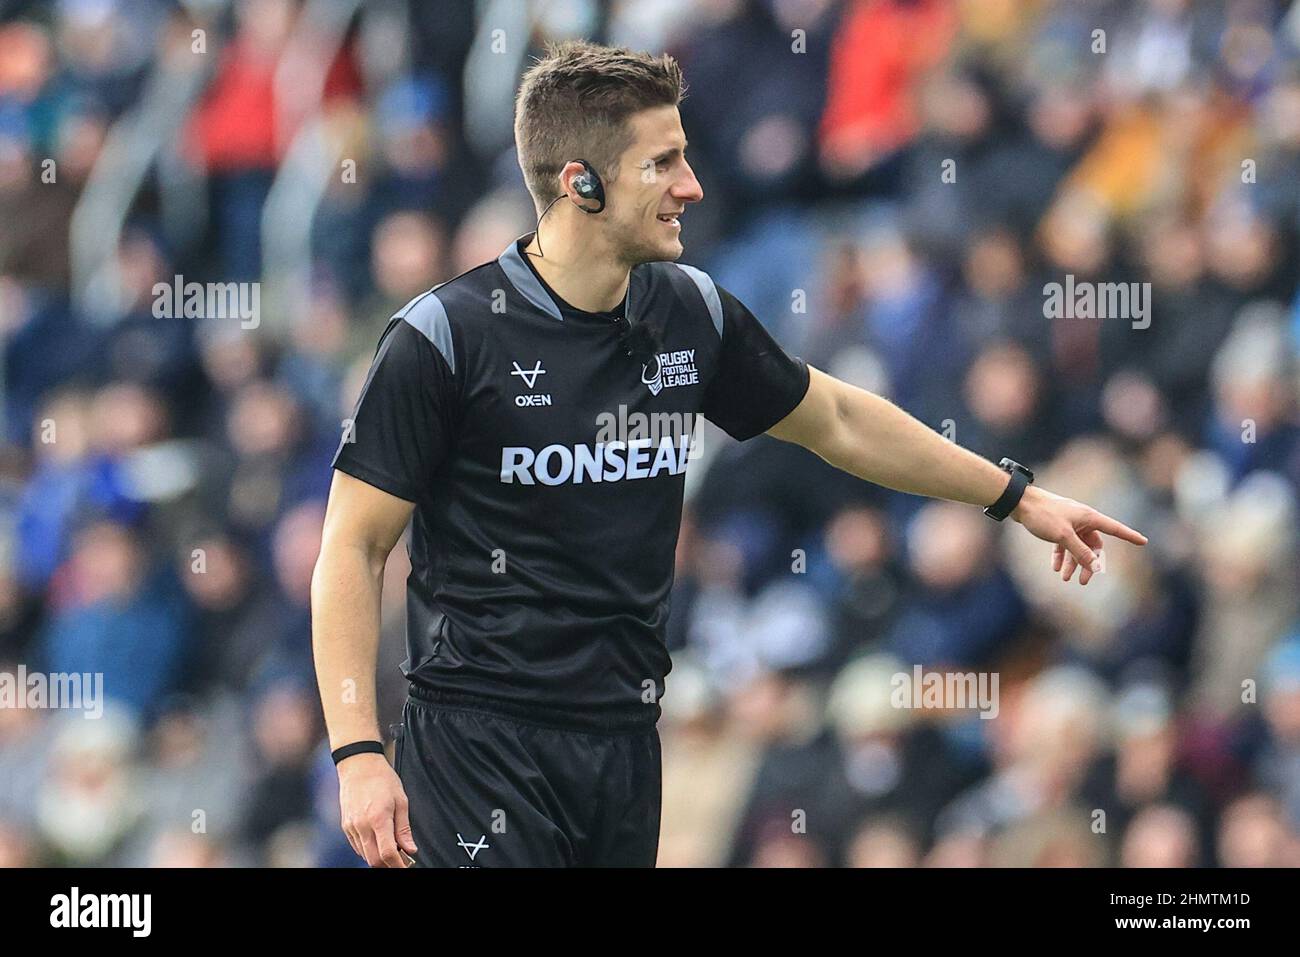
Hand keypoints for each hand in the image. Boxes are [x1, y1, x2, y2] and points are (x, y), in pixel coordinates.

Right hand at [338, 752, 417, 866]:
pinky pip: (357, 847)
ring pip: (364, 855)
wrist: (358, 765)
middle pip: (374, 860)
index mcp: (378, 818)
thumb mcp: (401, 800)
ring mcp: (351, 827)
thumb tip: (410, 849)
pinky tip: (378, 841)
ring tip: (391, 848)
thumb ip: (404, 828)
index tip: (406, 866)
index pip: (387, 853)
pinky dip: (368, 850)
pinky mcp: (345, 826)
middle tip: (401, 860)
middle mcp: (362, 825)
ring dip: (378, 858)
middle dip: (388, 865)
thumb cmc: (382, 778)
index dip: (398, 865)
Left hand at [1011, 485, 1147, 585]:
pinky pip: (1064, 544)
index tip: (1144, 541)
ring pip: (1077, 547)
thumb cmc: (1043, 515)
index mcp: (1089, 517)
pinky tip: (1055, 567)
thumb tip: (1096, 567)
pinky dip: (1061, 555)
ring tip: (1064, 578)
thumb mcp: (1063, 536)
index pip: (1115, 528)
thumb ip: (1080, 552)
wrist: (1020, 503)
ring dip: (1072, 563)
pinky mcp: (1057, 526)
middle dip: (1089, 564)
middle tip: (1083, 582)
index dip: (1129, 536)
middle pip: (1093, 545)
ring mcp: (1070, 523)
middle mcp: (1082, 520)